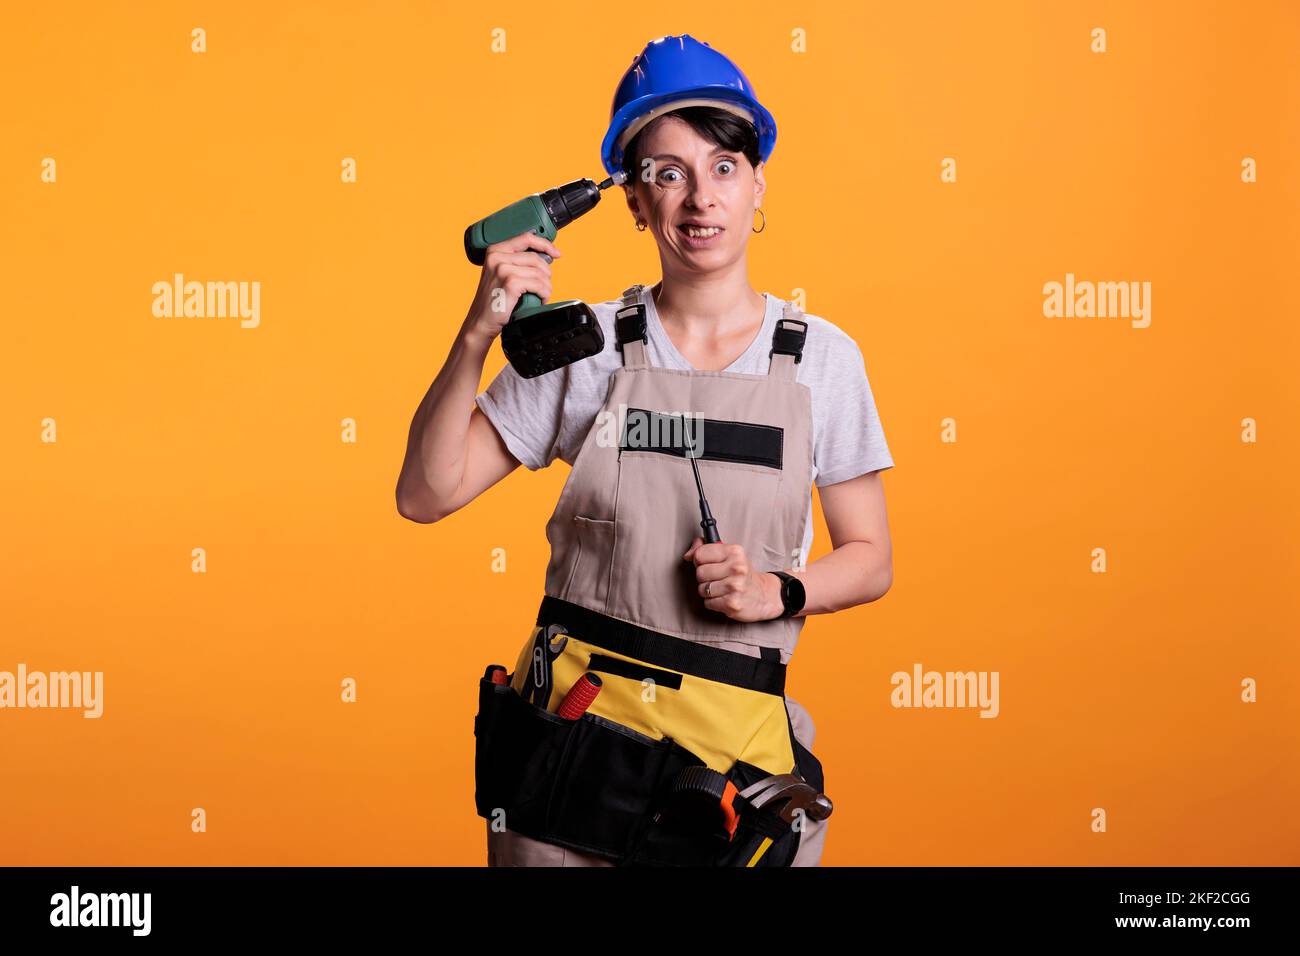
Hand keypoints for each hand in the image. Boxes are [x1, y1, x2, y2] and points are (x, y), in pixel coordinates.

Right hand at [463, 230, 561, 344]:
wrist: (481, 320)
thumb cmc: (493, 299)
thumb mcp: (500, 273)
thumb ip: (516, 262)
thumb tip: (545, 256)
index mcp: (495, 250)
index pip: (526, 238)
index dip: (545, 244)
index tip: (556, 253)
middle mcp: (497, 256)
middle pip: (536, 258)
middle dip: (546, 274)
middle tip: (544, 286)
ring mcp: (503, 269)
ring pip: (539, 273)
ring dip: (546, 286)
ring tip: (541, 295)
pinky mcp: (511, 283)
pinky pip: (539, 285)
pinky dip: (544, 294)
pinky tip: (540, 299)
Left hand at [682, 537, 783, 621]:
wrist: (764, 595)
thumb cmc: (741, 574)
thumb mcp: (728, 555)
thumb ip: (705, 548)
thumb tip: (687, 554)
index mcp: (735, 552)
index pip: (700, 554)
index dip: (700, 560)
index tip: (710, 564)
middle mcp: (737, 568)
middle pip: (699, 573)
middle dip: (705, 578)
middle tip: (718, 578)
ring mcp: (735, 586)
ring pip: (702, 589)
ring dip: (708, 592)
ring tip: (722, 589)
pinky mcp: (732, 604)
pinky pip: (708, 603)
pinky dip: (713, 603)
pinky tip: (724, 598)